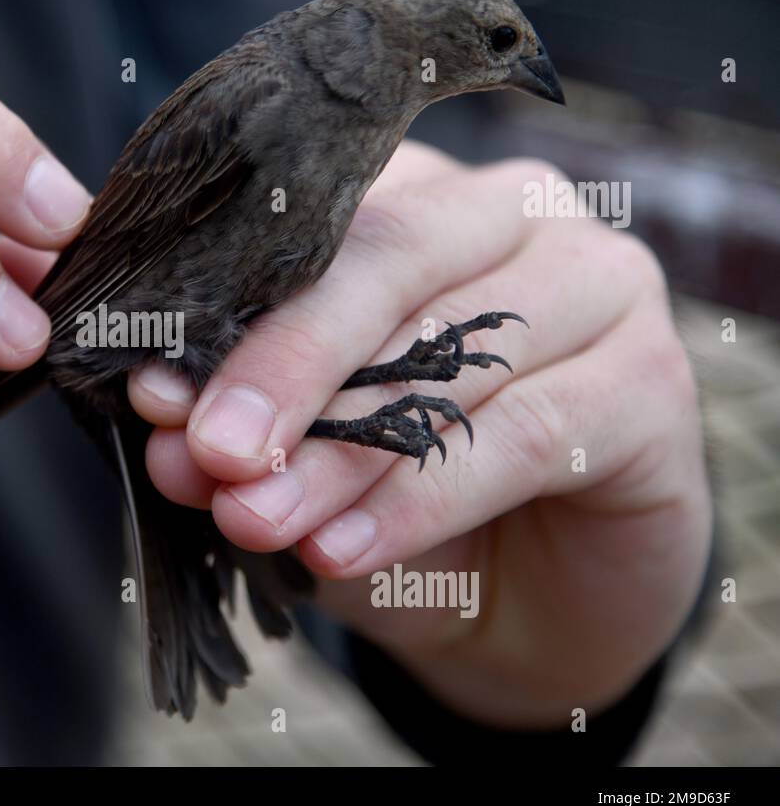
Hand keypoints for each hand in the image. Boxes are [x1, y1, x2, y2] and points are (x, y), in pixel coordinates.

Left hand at [128, 141, 711, 727]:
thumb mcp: (305, 467)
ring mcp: (596, 282)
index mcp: (410, 202)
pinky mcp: (654, 379)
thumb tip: (164, 423)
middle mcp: (508, 215)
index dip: (227, 310)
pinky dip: (422, 500)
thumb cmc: (399, 503)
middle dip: (285, 363)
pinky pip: (526, 434)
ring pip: (452, 350)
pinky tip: (345, 554)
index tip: (151, 398)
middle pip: (387, 257)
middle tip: (211, 452)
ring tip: (258, 520)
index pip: (313, 225)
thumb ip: (246, 436)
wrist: (528, 602)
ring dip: (342, 451)